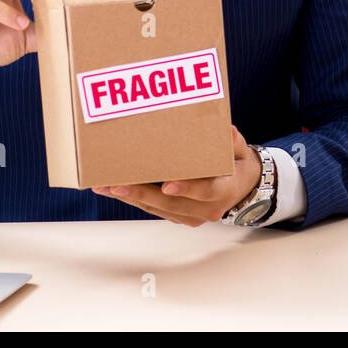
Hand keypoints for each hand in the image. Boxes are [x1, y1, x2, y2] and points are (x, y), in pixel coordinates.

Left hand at [92, 126, 262, 226]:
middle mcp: (207, 209)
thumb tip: (227, 131)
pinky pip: (153, 209)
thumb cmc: (237, 166)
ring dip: (130, 198)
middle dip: (142, 194)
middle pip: (170, 204)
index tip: (167, 184)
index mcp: (223, 191)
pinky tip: (114, 190)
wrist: (243, 188)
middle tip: (117, 184)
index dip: (186, 188)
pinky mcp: (179, 216)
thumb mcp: (240, 151)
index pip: (204, 191)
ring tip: (105, 186)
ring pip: (157, 208)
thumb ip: (232, 142)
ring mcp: (191, 216)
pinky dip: (133, 199)